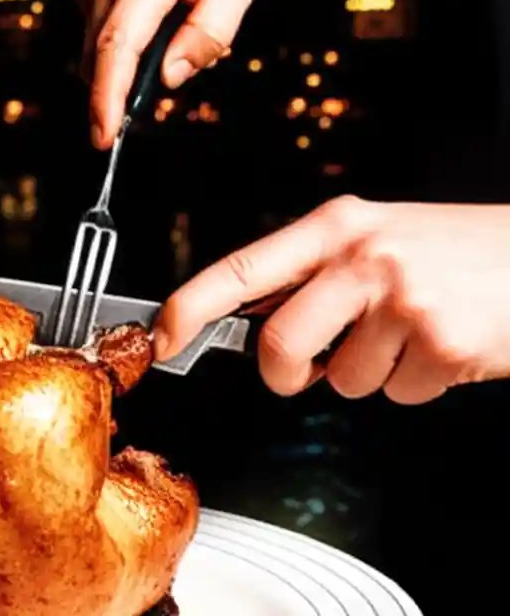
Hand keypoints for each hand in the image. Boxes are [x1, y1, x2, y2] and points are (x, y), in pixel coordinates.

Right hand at [75, 0, 255, 149]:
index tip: (104, 134)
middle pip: (101, 56)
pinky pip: (97, 37)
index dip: (109, 94)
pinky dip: (122, 47)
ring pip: (96, 51)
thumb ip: (209, 33)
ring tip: (169, 32)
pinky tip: (151, 22)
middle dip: (123, 88)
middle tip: (165, 76)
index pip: (119, 42)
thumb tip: (169, 77)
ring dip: (128, 64)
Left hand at [153, 196, 509, 403]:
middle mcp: (364, 258)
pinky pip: (397, 394)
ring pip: (342, 380)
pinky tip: (441, 347)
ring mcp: (404, 301)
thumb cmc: (458, 250)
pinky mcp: (443, 344)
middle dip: (287, 374)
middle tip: (313, 367)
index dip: (190, 307)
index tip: (162, 336)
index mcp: (336, 226)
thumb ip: (313, 271)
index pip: (240, 268)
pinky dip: (416, 383)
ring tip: (408, 335)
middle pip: (279, 344)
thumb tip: (249, 316)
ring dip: (370, 374)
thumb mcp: (377, 236)